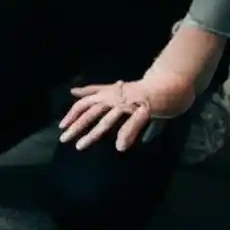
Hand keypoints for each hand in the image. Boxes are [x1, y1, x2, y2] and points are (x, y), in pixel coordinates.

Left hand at [59, 69, 194, 151]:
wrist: (168, 82)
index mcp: (108, 93)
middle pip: (91, 112)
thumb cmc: (141, 89)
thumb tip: (73, 90)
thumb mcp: (114, 88)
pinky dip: (126, 134)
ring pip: (106, 120)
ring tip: (80, 146)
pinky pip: (133, 123)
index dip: (72, 114)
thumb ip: (94, 90)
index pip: (85, 103)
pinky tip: (119, 147)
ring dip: (93, 134)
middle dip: (76, 126)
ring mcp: (128, 103)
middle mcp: (114, 97)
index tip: (62, 126)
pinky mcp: (145, 109)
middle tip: (63, 139)